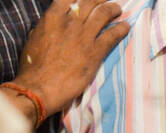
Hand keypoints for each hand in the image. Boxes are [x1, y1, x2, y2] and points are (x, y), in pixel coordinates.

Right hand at [12, 0, 128, 117]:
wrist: (41, 86)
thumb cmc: (34, 66)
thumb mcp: (35, 39)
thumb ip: (47, 29)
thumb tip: (51, 26)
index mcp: (52, 18)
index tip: (88, 0)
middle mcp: (69, 23)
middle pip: (89, 3)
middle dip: (99, 1)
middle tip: (106, 3)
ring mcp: (83, 36)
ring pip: (103, 14)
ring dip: (112, 10)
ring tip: (118, 10)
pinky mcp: (95, 51)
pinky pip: (112, 35)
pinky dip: (121, 28)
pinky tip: (126, 27)